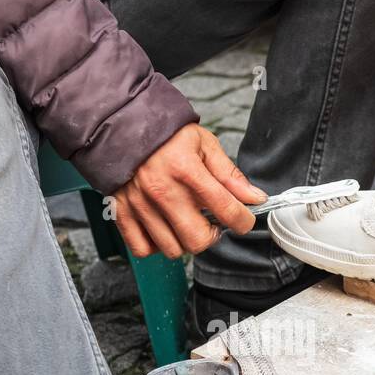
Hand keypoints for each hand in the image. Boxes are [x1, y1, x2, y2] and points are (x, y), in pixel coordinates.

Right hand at [110, 124, 265, 257]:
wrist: (123, 125)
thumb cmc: (166, 136)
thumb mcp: (204, 144)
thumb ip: (229, 174)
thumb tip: (253, 197)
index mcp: (186, 169)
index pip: (225, 209)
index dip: (243, 220)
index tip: (244, 220)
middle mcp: (161, 189)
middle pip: (197, 240)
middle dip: (211, 236)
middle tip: (210, 223)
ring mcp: (139, 204)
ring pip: (172, 249)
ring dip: (183, 241)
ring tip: (184, 222)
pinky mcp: (121, 212)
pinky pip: (142, 249)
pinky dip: (155, 246)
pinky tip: (163, 229)